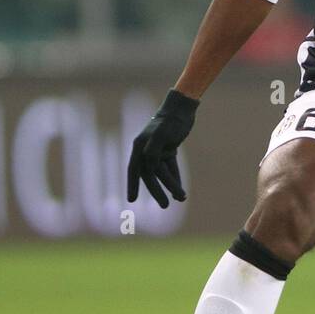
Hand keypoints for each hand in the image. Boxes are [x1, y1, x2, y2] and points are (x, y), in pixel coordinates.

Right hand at [127, 89, 198, 207]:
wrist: (182, 108)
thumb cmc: (171, 119)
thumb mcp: (162, 132)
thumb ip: (154, 147)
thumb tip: (149, 163)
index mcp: (139, 146)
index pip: (134, 170)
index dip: (132, 185)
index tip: (132, 200)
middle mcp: (146, 150)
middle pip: (150, 175)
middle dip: (157, 191)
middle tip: (164, 205)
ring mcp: (158, 151)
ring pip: (163, 173)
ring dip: (171, 185)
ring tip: (181, 198)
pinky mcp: (169, 150)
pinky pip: (170, 168)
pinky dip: (175, 178)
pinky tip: (180, 190)